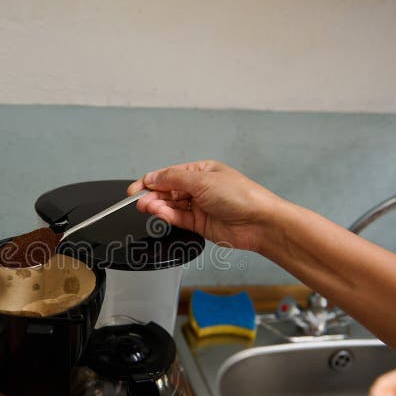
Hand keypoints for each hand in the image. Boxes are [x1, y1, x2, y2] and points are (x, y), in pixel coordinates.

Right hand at [128, 160, 282, 251]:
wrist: (259, 222)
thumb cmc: (241, 196)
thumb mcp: (202, 180)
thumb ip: (173, 179)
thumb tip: (152, 177)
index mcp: (201, 171)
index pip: (169, 174)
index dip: (151, 181)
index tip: (136, 188)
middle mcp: (199, 188)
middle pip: (168, 191)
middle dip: (152, 195)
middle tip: (139, 200)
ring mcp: (199, 206)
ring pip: (171, 206)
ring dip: (158, 206)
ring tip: (147, 208)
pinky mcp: (200, 224)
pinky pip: (178, 219)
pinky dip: (167, 216)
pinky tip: (159, 214)